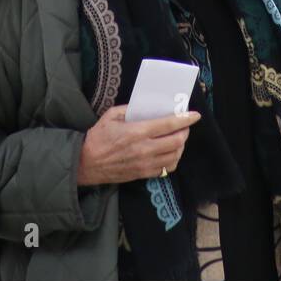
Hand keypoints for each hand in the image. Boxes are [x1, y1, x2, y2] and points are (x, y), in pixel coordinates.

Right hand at [76, 106, 201, 186]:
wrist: (85, 163)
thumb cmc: (97, 137)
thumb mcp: (111, 116)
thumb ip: (130, 109)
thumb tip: (147, 107)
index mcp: (137, 131)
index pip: (169, 124)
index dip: (185, 119)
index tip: (195, 115)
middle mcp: (144, 149)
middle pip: (177, 141)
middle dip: (185, 132)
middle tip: (184, 126)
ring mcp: (145, 163)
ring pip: (174, 156)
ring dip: (181, 146)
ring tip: (178, 138)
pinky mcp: (143, 174)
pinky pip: (166, 169)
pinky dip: (173, 159)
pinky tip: (170, 152)